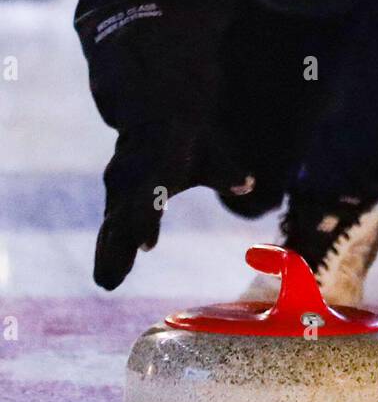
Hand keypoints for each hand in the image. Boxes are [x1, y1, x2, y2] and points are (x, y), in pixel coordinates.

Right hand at [94, 119, 253, 289]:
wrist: (157, 118)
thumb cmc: (191, 141)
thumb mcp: (212, 153)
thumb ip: (226, 172)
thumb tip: (248, 184)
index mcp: (159, 166)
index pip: (151, 196)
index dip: (146, 220)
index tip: (146, 245)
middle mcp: (133, 179)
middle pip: (124, 217)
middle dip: (119, 247)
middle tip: (113, 280)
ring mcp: (120, 190)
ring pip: (112, 225)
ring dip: (108, 254)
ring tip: (106, 283)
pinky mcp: (116, 201)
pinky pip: (110, 228)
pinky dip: (107, 250)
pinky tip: (105, 277)